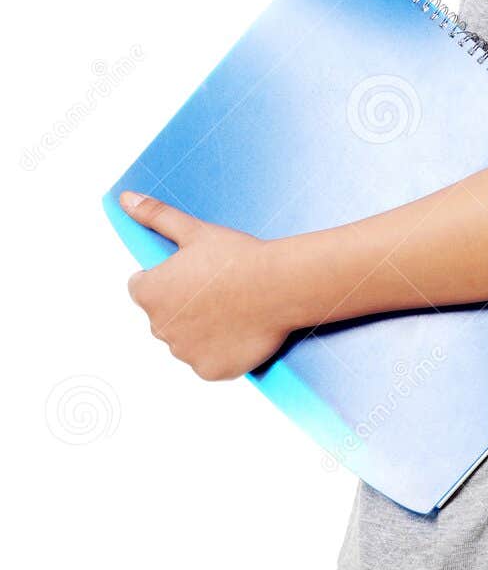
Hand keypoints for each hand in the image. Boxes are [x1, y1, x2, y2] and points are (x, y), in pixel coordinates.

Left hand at [121, 191, 293, 380]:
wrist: (279, 285)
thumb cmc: (237, 257)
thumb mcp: (193, 231)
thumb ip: (154, 216)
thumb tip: (125, 199)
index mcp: (149, 293)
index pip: (142, 287)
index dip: (167, 277)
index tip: (193, 273)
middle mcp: (159, 327)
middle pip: (165, 316)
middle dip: (183, 305)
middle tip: (216, 289)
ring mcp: (184, 353)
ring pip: (186, 339)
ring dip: (201, 329)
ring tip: (232, 308)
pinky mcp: (208, 370)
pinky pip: (207, 361)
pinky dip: (220, 350)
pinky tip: (239, 329)